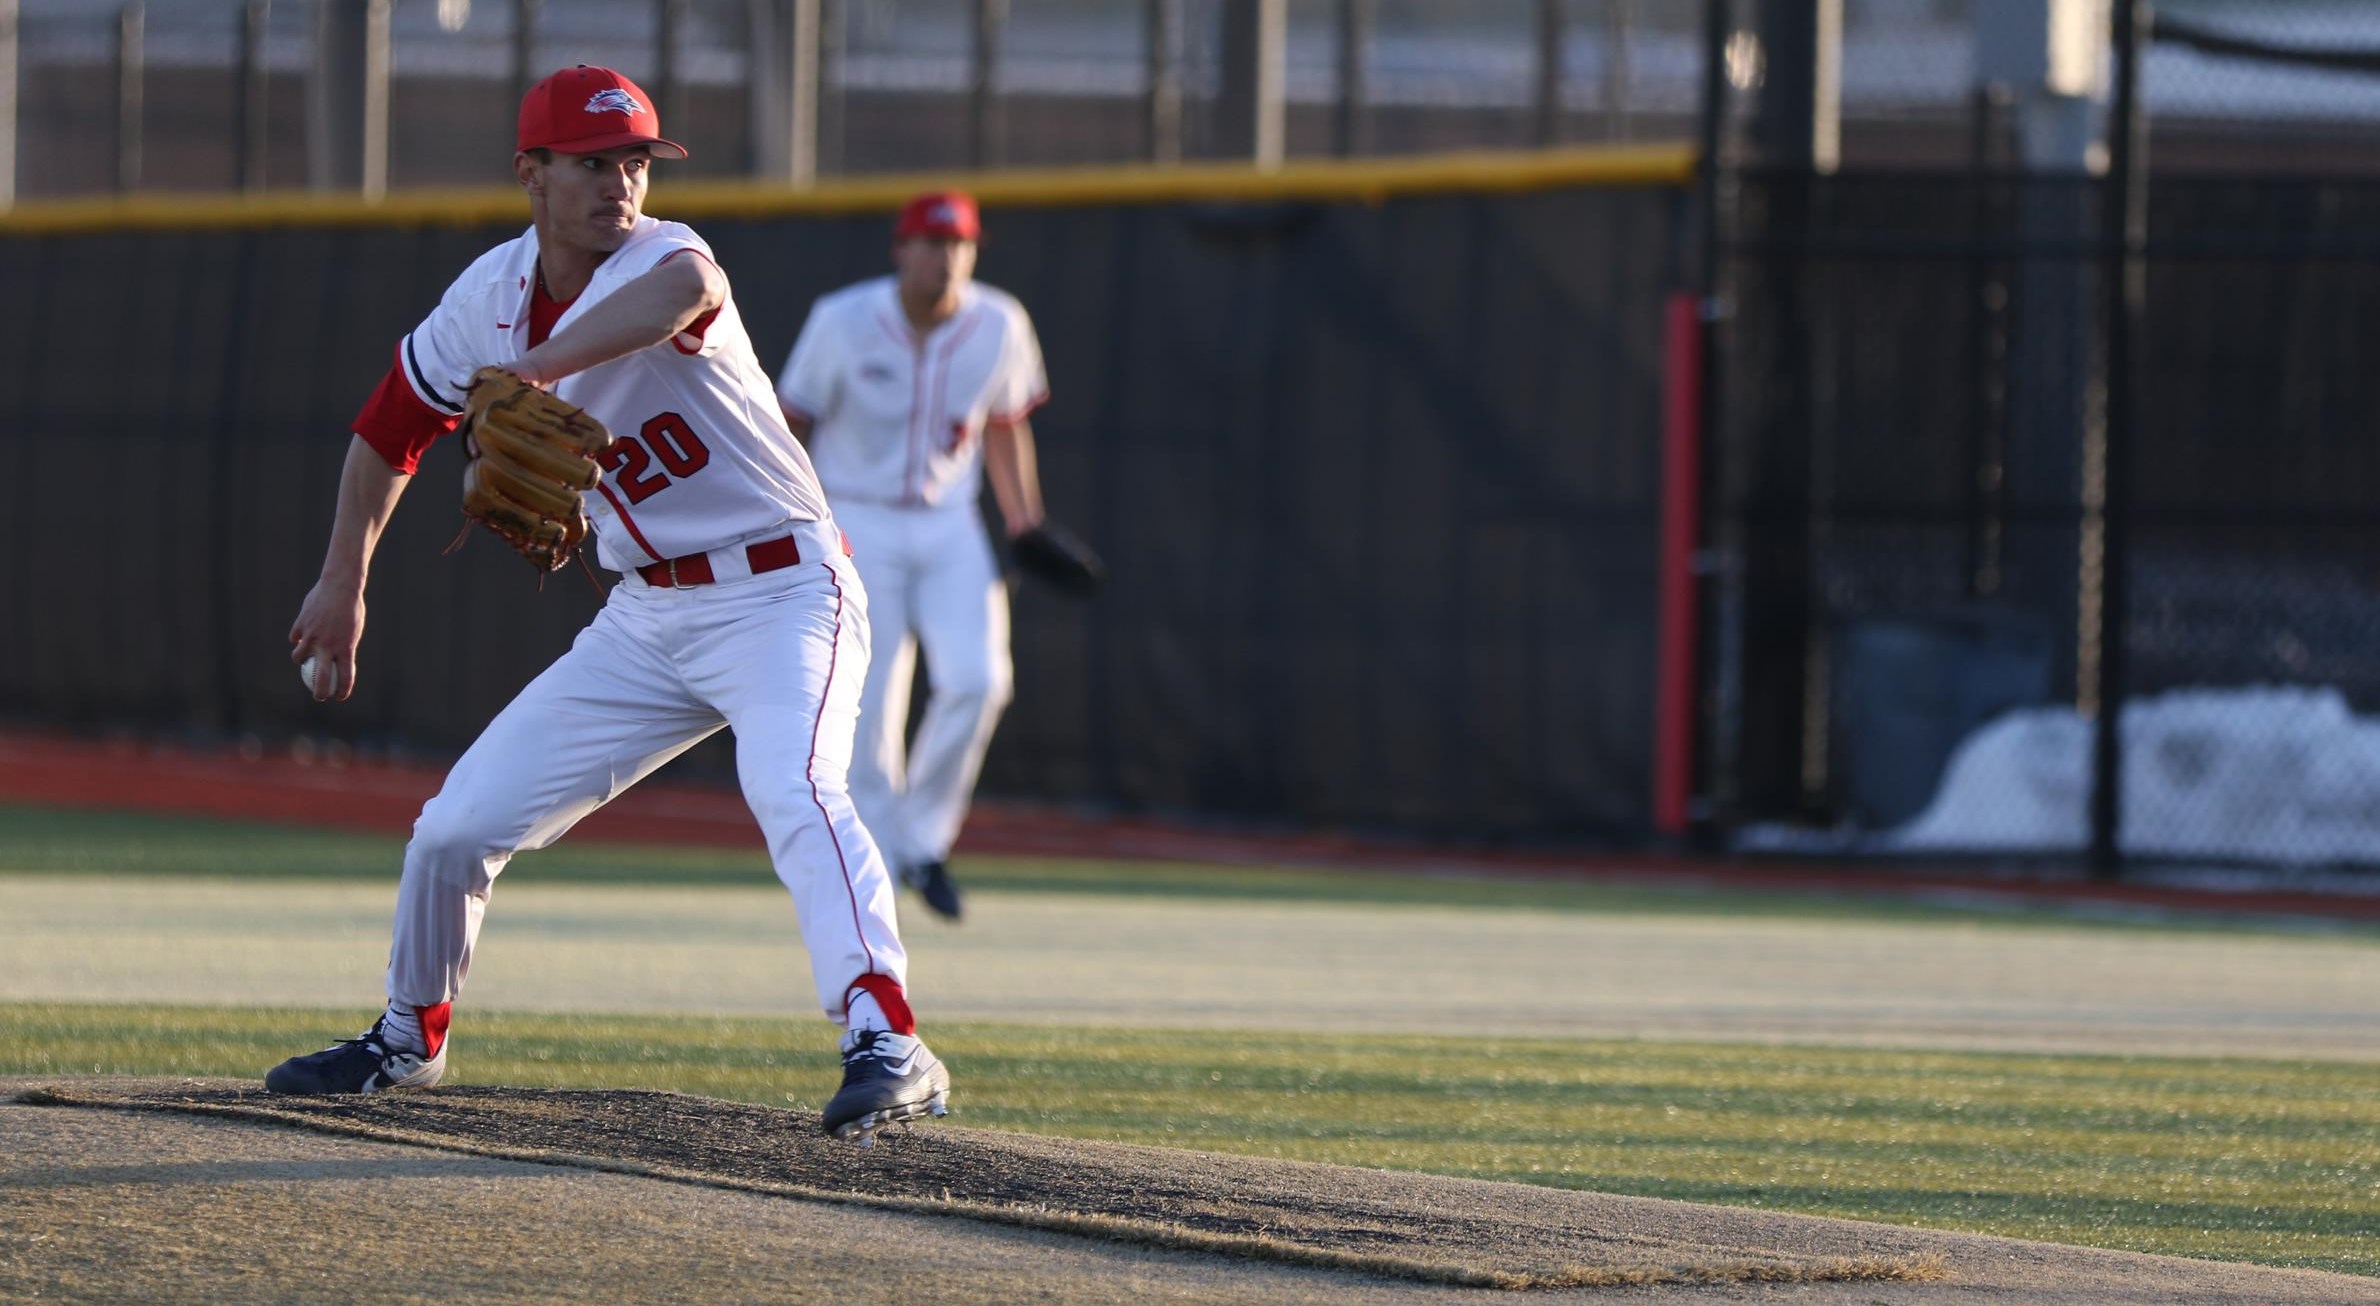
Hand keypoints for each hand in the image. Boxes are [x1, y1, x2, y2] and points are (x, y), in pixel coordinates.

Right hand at [288, 577, 365, 701]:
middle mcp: (328, 645)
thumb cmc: (351, 609)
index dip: (343, 691)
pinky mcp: (301, 625)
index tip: (340, 696)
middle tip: (319, 696)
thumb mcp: (353, 631)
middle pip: (321, 678)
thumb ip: (343, 647)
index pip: (345, 677)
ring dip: (301, 660)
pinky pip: (295, 638)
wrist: (340, 587)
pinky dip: (297, 640)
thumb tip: (336, 662)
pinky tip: (300, 638)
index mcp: (346, 648)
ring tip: (305, 658)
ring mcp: (312, 636)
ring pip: (298, 657)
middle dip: (319, 692)